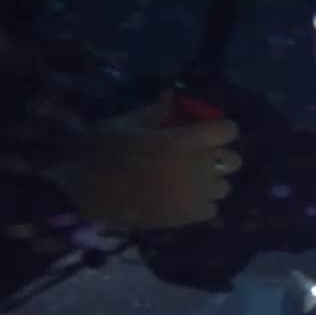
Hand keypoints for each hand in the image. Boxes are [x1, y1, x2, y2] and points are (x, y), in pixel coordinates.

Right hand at [50, 93, 241, 229]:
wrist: (81, 195)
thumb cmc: (99, 152)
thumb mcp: (124, 123)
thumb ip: (155, 111)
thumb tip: (172, 96)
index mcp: (185, 140)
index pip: (228, 130)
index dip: (220, 128)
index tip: (208, 130)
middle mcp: (198, 167)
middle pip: (234, 161)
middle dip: (220, 155)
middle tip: (200, 155)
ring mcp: (195, 195)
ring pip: (224, 187)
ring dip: (212, 181)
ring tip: (190, 179)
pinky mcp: (187, 217)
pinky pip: (212, 209)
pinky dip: (202, 204)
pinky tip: (184, 198)